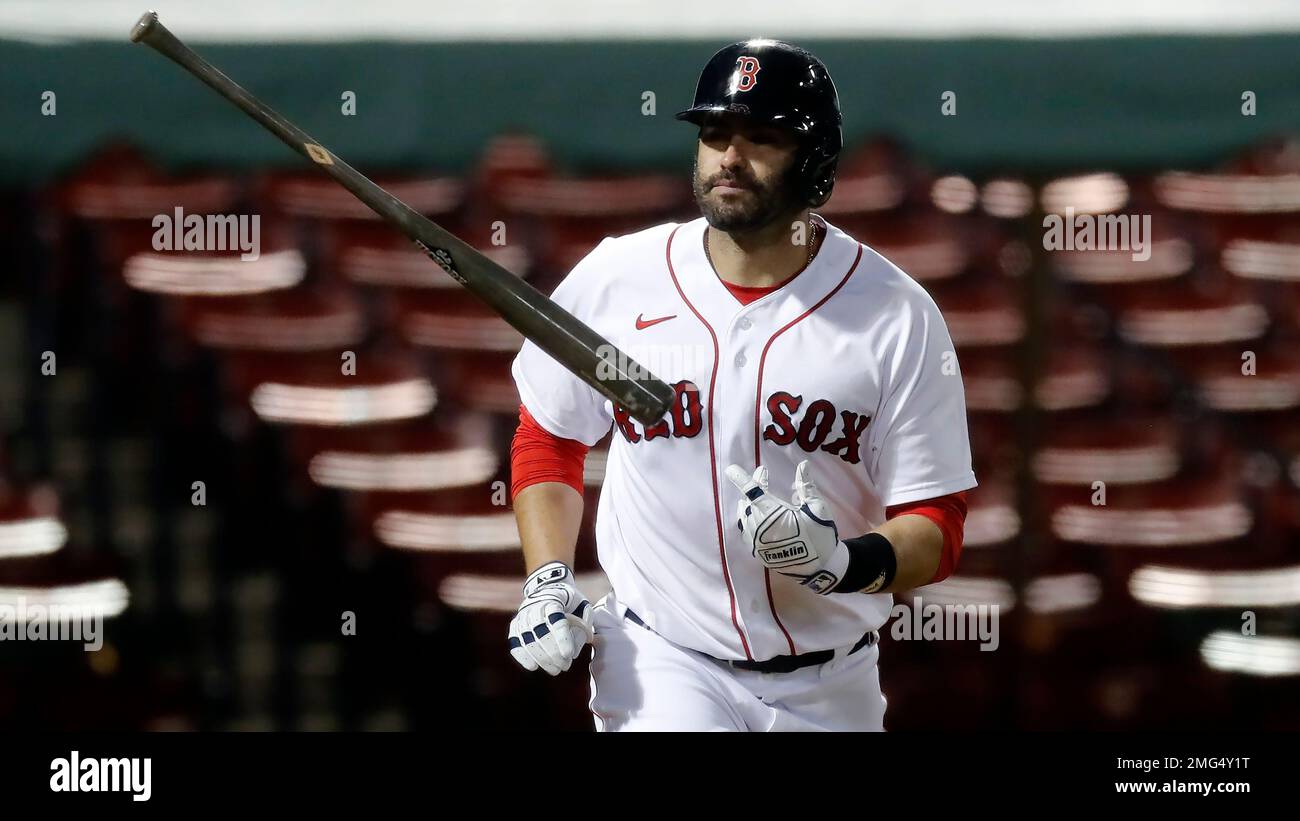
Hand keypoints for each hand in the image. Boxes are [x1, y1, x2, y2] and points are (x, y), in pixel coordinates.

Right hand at [507, 561, 593, 674]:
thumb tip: (579, 646)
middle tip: (565, 666)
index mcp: (554, 598)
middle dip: (553, 653)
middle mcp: (535, 606)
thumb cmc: (569, 600)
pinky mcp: (516, 624)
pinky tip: (533, 666)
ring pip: (527, 639)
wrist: (548, 587)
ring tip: (555, 670)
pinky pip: (515, 641)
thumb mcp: (582, 604)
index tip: (569, 654)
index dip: (562, 638)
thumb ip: (585, 622)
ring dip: (540, 658)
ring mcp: (523, 615)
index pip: (556, 620)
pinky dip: (522, 655)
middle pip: (541, 633)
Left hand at [724, 460, 849, 594]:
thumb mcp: (816, 508)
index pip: (752, 490)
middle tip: (762, 475)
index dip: (740, 478)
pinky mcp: (759, 553)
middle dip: (754, 486)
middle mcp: (759, 527)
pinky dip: (748, 521)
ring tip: (754, 495)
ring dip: (747, 504)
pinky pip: (747, 533)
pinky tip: (755, 516)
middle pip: (748, 502)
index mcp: (773, 513)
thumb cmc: (821, 535)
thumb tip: (803, 465)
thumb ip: (805, 486)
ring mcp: (757, 542)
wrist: (822, 568)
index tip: (730, 469)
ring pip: (744, 518)